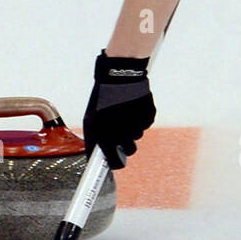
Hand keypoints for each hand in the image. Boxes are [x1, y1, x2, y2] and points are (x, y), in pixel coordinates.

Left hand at [82, 52, 155, 169]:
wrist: (120, 76)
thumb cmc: (102, 98)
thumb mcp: (91, 119)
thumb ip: (94, 139)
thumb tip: (94, 156)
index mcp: (108, 135)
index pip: (115, 162)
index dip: (114, 163)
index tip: (114, 162)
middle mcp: (125, 133)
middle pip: (129, 150)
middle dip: (124, 144)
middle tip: (119, 132)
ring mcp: (139, 124)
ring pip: (137, 135)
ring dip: (131, 129)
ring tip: (123, 112)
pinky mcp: (149, 115)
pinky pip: (144, 124)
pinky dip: (139, 119)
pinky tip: (132, 107)